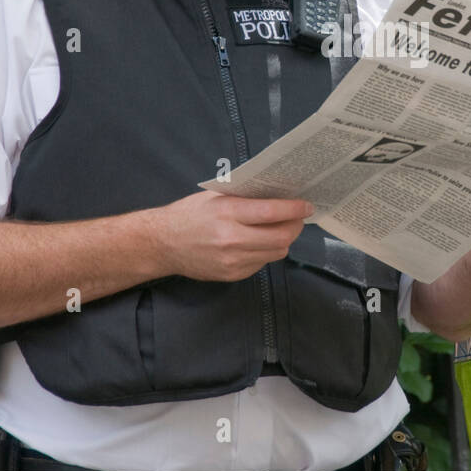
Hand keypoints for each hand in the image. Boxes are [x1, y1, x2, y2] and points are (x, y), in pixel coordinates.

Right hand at [145, 191, 312, 281]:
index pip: (272, 212)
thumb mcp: (216, 197)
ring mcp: (232, 260)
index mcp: (227, 212)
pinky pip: (262, 263)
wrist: (163, 244)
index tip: (307, 205)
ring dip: (284, 240)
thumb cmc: (190, 213)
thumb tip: (279, 196)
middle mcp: (232, 239)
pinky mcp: (232, 275)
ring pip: (276, 252)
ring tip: (282, 228)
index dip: (294, 209)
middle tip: (299, 218)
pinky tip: (260, 242)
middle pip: (281, 237)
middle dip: (295, 226)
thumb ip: (246, 198)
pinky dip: (267, 252)